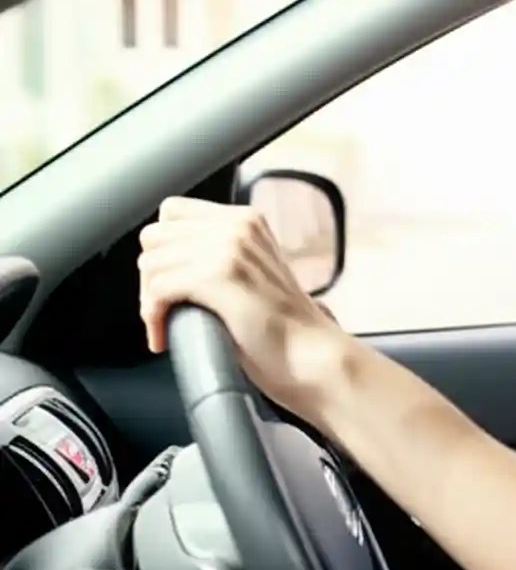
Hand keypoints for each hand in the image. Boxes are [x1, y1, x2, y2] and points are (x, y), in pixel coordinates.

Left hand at [137, 196, 344, 407]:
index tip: (170, 285)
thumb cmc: (283, 327)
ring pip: (150, 263)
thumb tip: (165, 259)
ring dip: (149, 300)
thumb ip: (218, 252)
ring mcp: (230, 248)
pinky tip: (164, 336)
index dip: (163, 251)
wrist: (312, 355)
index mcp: (247, 220)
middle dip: (151, 276)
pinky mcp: (220, 277)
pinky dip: (153, 316)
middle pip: (155, 236)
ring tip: (165, 325)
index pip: (172, 213)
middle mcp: (238, 225)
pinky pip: (158, 288)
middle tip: (165, 309)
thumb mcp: (253, 270)